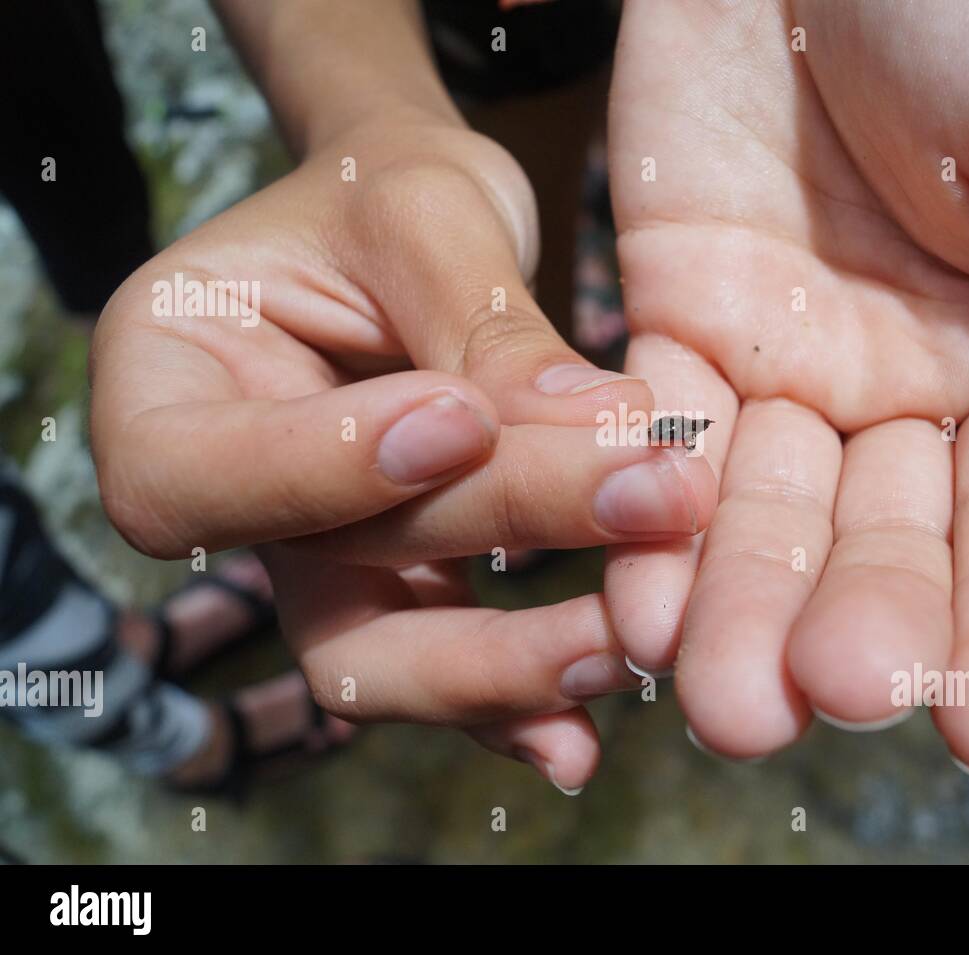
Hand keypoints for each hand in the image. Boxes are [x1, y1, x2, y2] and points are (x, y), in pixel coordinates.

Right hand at [91, 111, 715, 790]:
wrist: (416, 228)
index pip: (198, 473)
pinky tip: (586, 730)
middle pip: (329, 562)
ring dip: (504, 666)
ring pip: (378, 657)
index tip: (463, 420)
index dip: (326, 467)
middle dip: (497, 532)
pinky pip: (445, 662)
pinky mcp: (396, 589)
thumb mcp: (425, 210)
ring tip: (629, 640)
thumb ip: (488, 323)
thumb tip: (601, 427)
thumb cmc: (390, 194)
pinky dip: (516, 698)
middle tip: (653, 494)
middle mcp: (224, 493)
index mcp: (161, 380)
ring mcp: (309, 555)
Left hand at [605, 0, 968, 770]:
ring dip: (739, 611)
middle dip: (853, 629)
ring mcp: (786, 368)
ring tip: (723, 701)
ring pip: (761, 517)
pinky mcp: (679, 323)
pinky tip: (638, 607)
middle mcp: (904, 393)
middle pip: (880, 543)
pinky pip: (660, 437)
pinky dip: (646, 520)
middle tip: (821, 701)